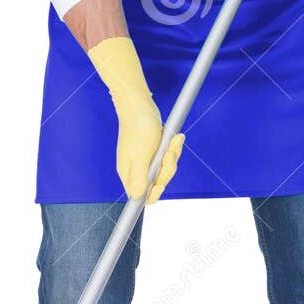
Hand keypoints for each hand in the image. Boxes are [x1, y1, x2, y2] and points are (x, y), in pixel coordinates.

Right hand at [87, 35, 183, 203]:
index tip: (161, 185)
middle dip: (167, 169)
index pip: (141, 196)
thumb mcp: (140, 156)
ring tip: (174, 141)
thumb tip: (137, 198)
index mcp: (129, 174)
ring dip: (173, 156)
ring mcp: (145, 160)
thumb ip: (139, 178)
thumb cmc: (138, 128)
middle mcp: (136, 170)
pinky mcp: (153, 151)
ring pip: (165, 170)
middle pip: (158, 183)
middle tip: (168, 154)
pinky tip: (175, 138)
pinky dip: (173, 148)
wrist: (140, 105)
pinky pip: (167, 157)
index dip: (153, 194)